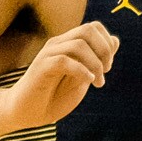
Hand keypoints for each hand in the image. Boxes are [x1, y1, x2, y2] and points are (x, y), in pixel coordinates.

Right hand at [0, 23, 116, 133]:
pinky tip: (87, 81)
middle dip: (104, 50)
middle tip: (105, 71)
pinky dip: (81, 70)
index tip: (108, 66)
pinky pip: (64, 60)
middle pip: (88, 29)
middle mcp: (58, 44)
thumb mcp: (83, 78)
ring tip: (97, 82)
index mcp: (68, 44)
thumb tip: (115, 40)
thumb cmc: (53, 97)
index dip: (107, 43)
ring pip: (79, 44)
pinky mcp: (41, 68)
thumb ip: (97, 60)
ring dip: (95, 64)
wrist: (25, 114)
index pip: (94, 27)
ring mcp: (48, 54)